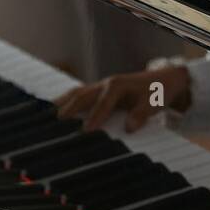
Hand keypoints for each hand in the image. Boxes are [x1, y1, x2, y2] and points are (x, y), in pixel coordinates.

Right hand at [55, 66, 190, 131]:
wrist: (163, 79)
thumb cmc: (157, 92)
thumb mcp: (154, 103)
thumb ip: (141, 114)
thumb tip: (129, 127)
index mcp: (118, 85)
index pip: (103, 102)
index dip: (95, 116)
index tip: (86, 130)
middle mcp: (106, 84)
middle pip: (82, 95)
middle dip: (69, 109)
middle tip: (56, 124)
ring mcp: (101, 86)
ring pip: (77, 93)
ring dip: (62, 103)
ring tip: (46, 115)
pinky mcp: (99, 91)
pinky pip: (79, 95)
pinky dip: (66, 101)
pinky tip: (55, 110)